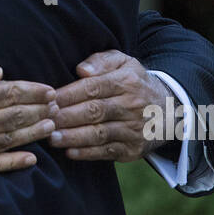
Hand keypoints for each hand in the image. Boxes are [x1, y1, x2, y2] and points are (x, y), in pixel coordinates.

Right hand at [0, 60, 56, 177]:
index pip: (9, 92)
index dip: (32, 90)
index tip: (50, 89)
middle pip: (14, 115)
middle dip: (39, 109)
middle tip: (60, 106)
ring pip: (10, 139)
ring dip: (33, 132)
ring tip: (52, 126)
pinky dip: (15, 163)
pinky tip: (31, 160)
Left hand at [49, 48, 176, 160]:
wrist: (169, 110)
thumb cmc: (134, 83)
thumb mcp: (124, 63)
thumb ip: (101, 61)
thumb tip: (81, 70)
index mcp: (127, 81)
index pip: (93, 87)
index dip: (68, 95)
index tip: (47, 100)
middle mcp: (133, 106)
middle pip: (94, 111)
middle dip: (66, 117)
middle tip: (44, 120)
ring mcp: (134, 129)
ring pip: (99, 133)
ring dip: (74, 137)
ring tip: (52, 138)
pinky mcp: (133, 149)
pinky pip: (107, 151)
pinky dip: (88, 153)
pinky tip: (70, 152)